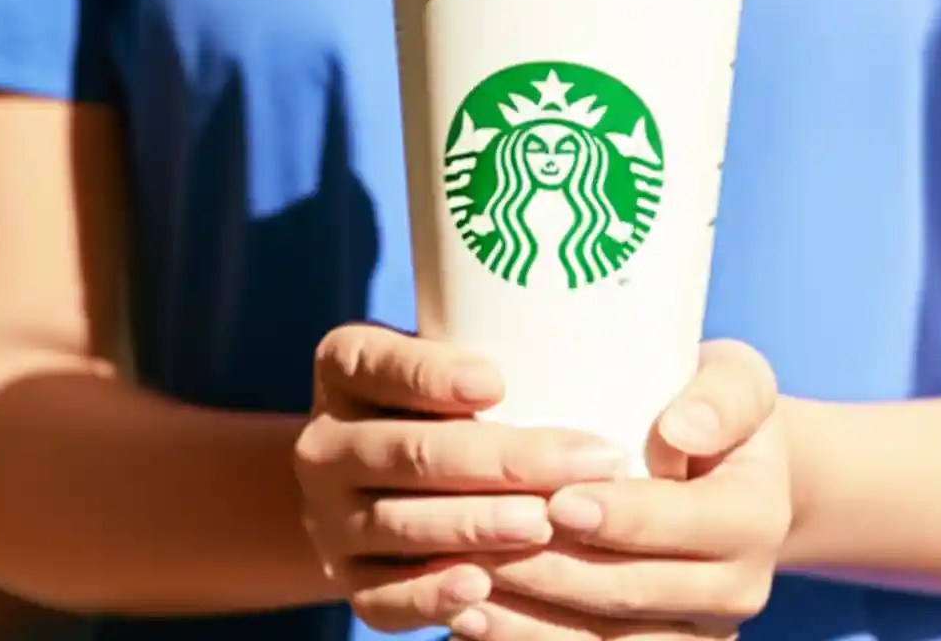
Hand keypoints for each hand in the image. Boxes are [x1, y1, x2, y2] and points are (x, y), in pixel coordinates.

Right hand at [294, 324, 627, 632]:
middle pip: (411, 451)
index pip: (380, 364)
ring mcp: (330, 516)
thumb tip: (615, 350)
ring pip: (401, 523)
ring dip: (477, 525)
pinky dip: (428, 595)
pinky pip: (381, 596)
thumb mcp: (447, 360)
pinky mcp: (345, 579)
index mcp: (346, 369)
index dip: (433, 375)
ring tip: (546, 523)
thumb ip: (503, 345)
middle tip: (585, 462)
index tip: (496, 382)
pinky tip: (480, 586)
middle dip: (502, 459)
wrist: (364, 485)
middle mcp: (325, 442)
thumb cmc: (443, 404)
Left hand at [451, 340, 786, 639]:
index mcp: (755, 517)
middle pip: (632, 592)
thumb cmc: (713, 409)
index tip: (554, 501)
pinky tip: (472, 622)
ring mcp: (698, 633)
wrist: (730, 474)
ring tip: (462, 594)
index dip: (619, 517)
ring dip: (529, 624)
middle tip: (479, 545)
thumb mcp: (735, 381)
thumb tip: (680, 431)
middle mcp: (737, 589)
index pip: (682, 523)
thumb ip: (719, 397)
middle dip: (553, 572)